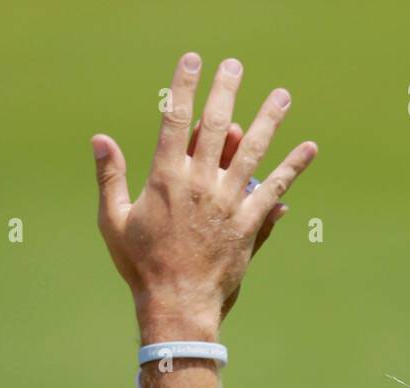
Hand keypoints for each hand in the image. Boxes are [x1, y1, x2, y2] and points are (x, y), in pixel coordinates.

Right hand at [92, 52, 316, 342]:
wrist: (176, 305)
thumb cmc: (141, 266)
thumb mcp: (115, 221)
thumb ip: (110, 177)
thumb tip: (99, 139)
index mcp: (166, 177)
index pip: (175, 119)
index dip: (184, 85)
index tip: (192, 61)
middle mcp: (200, 183)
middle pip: (216, 124)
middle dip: (225, 90)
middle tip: (234, 66)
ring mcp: (228, 202)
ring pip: (253, 151)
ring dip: (269, 119)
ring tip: (282, 96)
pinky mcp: (249, 223)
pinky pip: (275, 188)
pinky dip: (293, 168)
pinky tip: (309, 149)